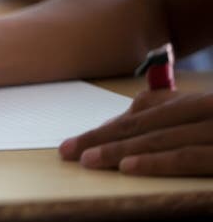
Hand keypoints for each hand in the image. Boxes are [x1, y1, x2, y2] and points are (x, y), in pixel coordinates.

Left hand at [59, 90, 212, 175]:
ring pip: (157, 140)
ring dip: (118, 150)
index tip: (75, 142)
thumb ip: (168, 115)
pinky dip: (155, 162)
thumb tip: (117, 126)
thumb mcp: (203, 115)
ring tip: (88, 160)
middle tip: (68, 151)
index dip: (105, 128)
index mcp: (193, 101)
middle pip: (142, 125)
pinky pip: (186, 157)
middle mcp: (201, 109)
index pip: (140, 113)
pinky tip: (128, 167)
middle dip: (101, 138)